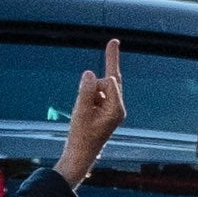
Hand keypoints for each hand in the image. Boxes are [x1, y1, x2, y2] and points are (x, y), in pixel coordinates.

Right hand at [56, 39, 124, 187]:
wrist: (80, 154)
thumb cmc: (81, 136)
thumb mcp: (80, 111)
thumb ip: (85, 91)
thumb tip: (90, 74)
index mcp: (116, 109)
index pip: (109, 82)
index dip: (100, 76)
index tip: (114, 41)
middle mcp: (117, 108)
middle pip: (107, 82)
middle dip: (95, 83)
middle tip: (113, 43)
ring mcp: (112, 109)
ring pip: (100, 87)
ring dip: (89, 94)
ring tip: (83, 114)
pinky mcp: (106, 110)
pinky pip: (96, 94)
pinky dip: (88, 97)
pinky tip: (85, 111)